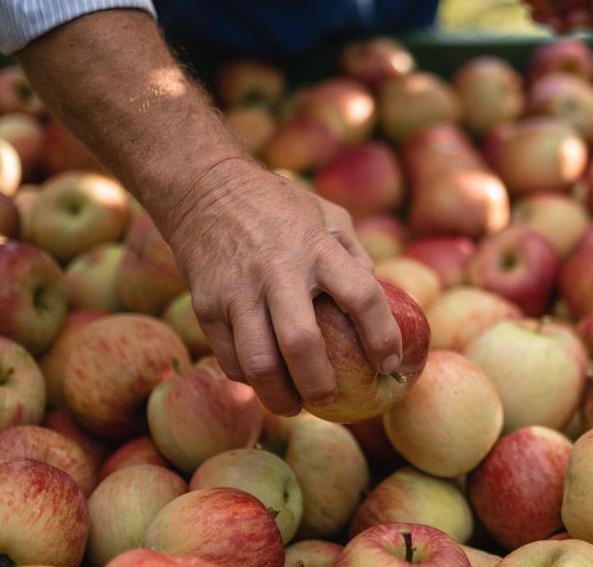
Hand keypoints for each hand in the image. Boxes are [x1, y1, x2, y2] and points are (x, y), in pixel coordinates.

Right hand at [161, 157, 402, 415]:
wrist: (203, 187)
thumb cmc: (279, 206)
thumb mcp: (328, 215)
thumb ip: (354, 258)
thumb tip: (378, 307)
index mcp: (317, 246)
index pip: (362, 296)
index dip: (382, 337)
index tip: (389, 363)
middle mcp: (278, 270)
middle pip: (303, 345)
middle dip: (321, 384)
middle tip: (332, 400)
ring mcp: (238, 290)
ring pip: (259, 363)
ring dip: (280, 397)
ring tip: (295, 406)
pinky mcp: (207, 304)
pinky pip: (229, 357)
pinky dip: (250, 379)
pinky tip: (264, 381)